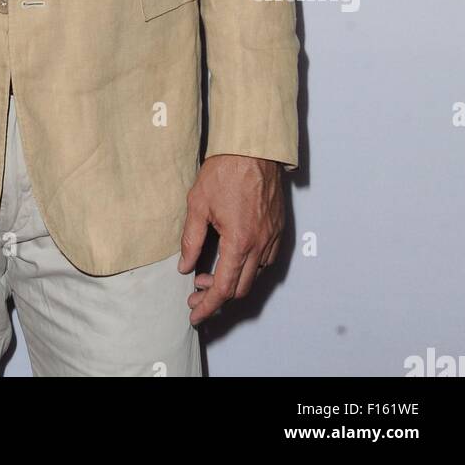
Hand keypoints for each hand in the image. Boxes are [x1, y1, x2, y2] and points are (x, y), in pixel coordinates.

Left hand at [178, 154, 284, 325]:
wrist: (252, 149)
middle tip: (196, 293)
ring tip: (209, 274)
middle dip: (217, 297)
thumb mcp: (197, 205)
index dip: (207, 306)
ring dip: (233, 282)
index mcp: (239, 241)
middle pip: (240, 288)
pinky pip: (266, 260)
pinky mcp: (278, 229)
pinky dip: (248, 268)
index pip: (222, 288)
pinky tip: (232, 258)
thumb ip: (191, 240)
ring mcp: (272, 237)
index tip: (195, 315)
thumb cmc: (224, 172)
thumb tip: (186, 267)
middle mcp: (260, 244)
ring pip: (255, 276)